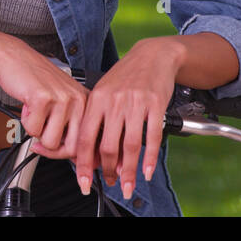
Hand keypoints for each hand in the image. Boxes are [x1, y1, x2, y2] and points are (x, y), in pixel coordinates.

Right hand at [0, 37, 87, 161]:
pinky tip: (28, 105)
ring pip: (50, 142)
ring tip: (36, 113)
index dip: (73, 155)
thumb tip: (77, 158)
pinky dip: (26, 122)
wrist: (14, 57)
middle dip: (53, 150)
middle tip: (40, 141)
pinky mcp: (42, 99)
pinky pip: (33, 131)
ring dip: (37, 132)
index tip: (62, 157)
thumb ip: (72, 126)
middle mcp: (78, 99)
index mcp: (86, 101)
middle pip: (71, 148)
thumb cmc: (36, 80)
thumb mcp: (62, 101)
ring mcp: (61, 99)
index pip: (88, 142)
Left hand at [73, 38, 182, 199]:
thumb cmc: (126, 76)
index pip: (86, 138)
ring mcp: (135, 103)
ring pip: (130, 145)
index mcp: (96, 99)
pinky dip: (149, 158)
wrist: (152, 55)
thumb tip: (94, 154)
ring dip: (128, 171)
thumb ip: (97, 120)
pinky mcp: (155, 104)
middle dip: (108, 171)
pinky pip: (152, 137)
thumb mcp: (103, 92)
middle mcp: (114, 101)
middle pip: (108, 146)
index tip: (85, 182)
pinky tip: (146, 171)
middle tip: (110, 182)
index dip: (84, 164)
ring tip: (127, 185)